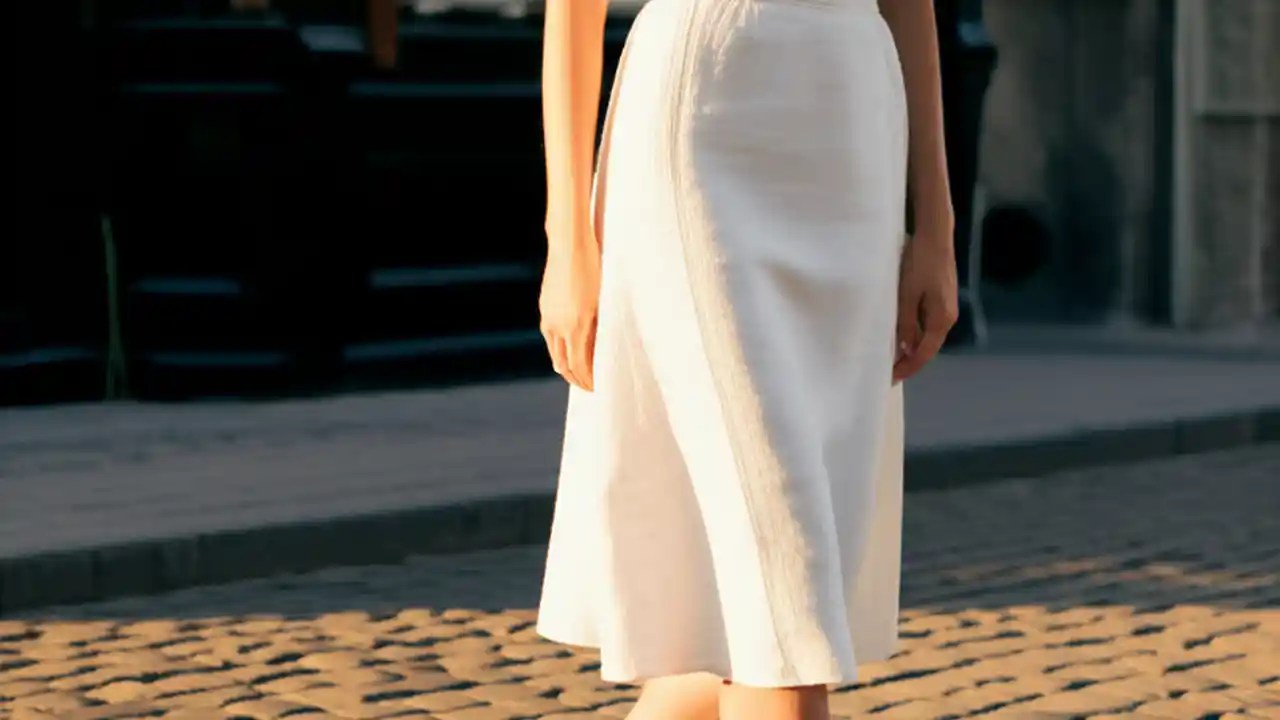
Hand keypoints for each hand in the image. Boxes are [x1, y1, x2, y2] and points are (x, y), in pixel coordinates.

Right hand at [539, 219, 601, 391]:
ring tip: (578, 373)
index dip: (587, 381)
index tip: (597, 388)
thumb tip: (596, 352)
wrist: (569, 244)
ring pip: (554, 352)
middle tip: (588, 387)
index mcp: (575, 327)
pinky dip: (559, 348)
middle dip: (575, 379)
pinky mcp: (544, 307)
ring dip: (565, 366)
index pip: (579, 367)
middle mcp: (557, 326)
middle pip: (563, 365)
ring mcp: (548, 317)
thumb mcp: (602, 302)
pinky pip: (550, 336)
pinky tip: (568, 347)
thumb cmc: (593, 269)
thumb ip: (597, 330)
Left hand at [893, 226, 957, 382]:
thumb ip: (907, 323)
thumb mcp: (907, 296)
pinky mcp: (943, 299)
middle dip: (911, 362)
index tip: (892, 378)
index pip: (924, 354)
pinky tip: (904, 335)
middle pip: (929, 348)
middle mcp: (948, 317)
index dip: (908, 368)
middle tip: (891, 372)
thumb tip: (907, 349)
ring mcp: (947, 308)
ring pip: (929, 336)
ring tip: (894, 358)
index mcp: (941, 320)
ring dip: (914, 348)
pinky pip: (929, 324)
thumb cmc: (919, 263)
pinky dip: (917, 334)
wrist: (935, 236)